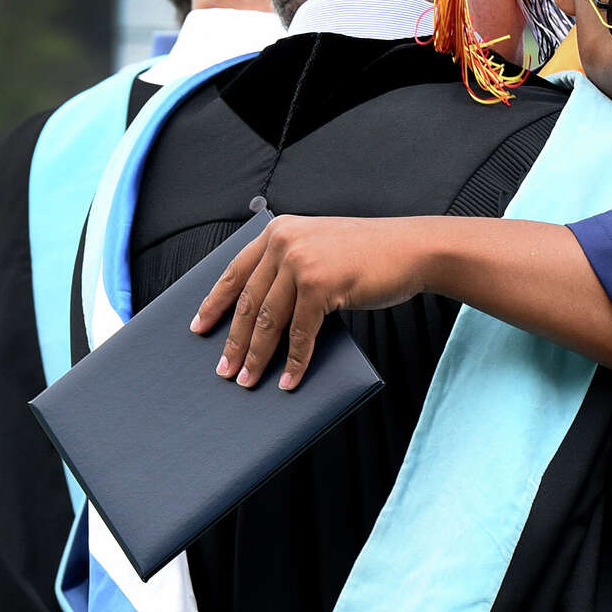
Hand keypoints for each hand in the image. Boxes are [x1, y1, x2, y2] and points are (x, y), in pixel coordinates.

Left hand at [191, 215, 426, 390]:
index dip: (215, 303)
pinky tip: (290, 379)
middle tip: (224, 369)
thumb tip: (261, 311)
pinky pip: (301, 333)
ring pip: (268, 320)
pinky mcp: (320, 284)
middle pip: (248, 301)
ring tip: (248, 380)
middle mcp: (285, 241)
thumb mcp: (321, 246)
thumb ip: (291, 264)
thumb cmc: (372, 252)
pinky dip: (295, 361)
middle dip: (234, 341)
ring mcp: (302, 262)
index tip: (199, 327)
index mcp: (280, 230)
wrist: (412, 249)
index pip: (236, 270)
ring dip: (257, 356)